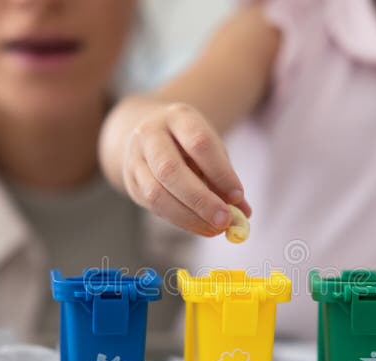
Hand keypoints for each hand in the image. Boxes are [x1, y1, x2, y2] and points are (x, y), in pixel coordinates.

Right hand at [121, 102, 250, 236]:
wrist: (148, 133)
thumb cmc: (189, 144)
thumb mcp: (211, 149)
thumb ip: (226, 179)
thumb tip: (244, 214)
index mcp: (178, 117)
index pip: (199, 143)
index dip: (220, 172)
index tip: (238, 196)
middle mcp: (151, 134)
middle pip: (170, 169)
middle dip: (200, 200)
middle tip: (225, 220)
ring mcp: (135, 158)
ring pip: (156, 193)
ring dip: (189, 216)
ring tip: (215, 228)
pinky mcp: (131, 181)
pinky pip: (153, 206)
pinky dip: (180, 220)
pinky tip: (200, 226)